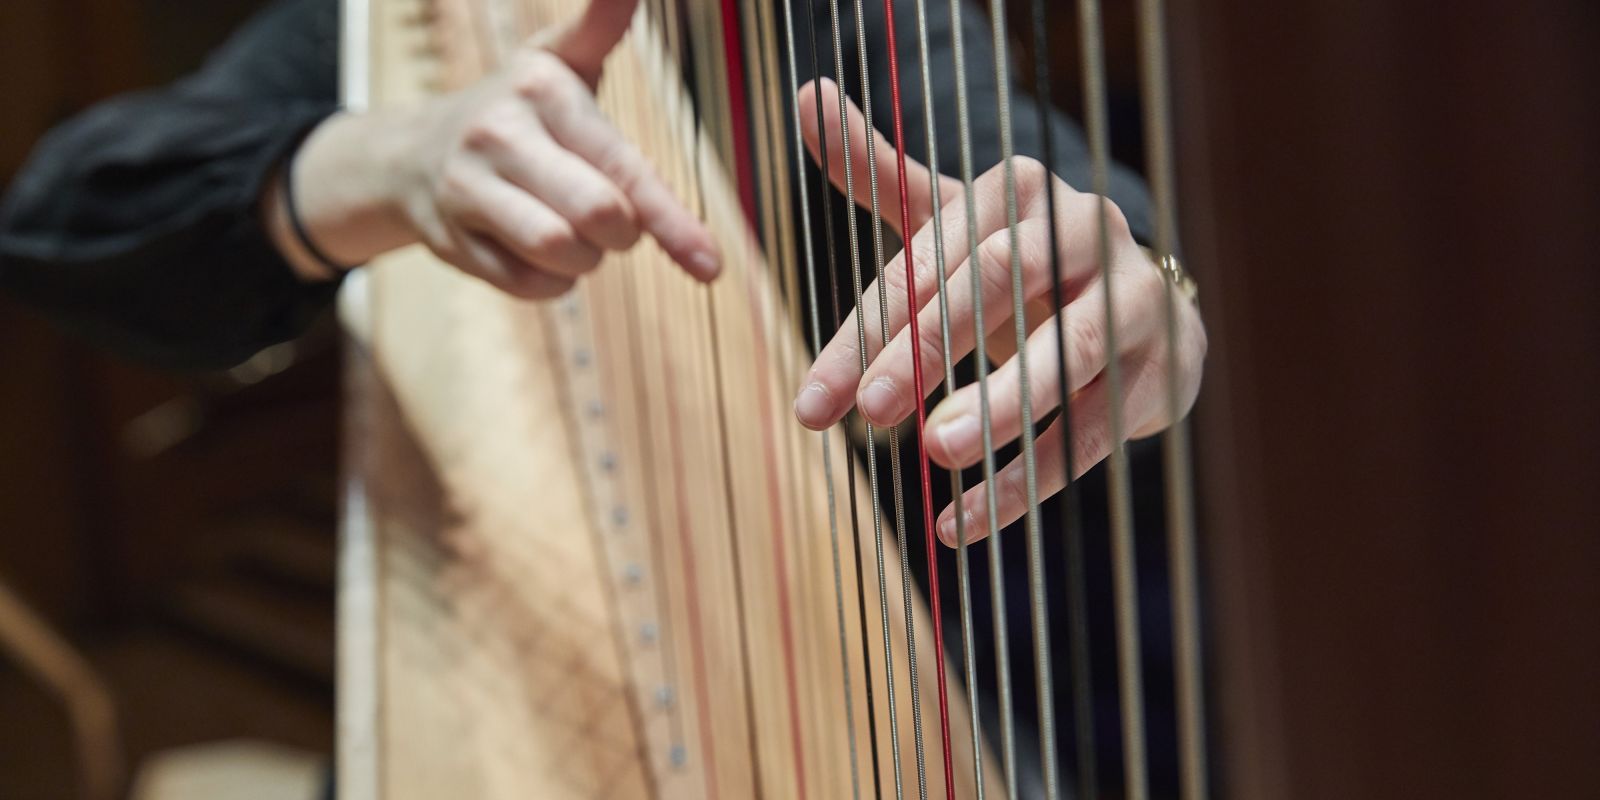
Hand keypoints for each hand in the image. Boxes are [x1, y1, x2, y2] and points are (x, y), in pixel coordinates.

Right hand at [266, 0, 718, 294]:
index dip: (671, 220)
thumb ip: (600, 27)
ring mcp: (468, 192)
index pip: (620, 167)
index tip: (710, 263)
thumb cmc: (515, 108)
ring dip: (585, 260)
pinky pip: (530, 287)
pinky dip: (551, 283)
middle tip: (613, 222)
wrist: (412, 153)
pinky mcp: (453, 244)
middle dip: (621, 233)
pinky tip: (539, 254)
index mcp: (539, 93)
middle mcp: (498, 137)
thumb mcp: (554, 60)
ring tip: (574, 235)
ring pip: (561, 255)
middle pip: (595, 216)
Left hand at [791, 79, 1205, 544]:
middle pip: (1000, 279)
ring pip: (1069, 349)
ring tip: (935, 453)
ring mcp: (1131, 294)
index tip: (813, 405)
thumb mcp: (952, 219)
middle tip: (869, 413)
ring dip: (1002, 403)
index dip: (866, 334)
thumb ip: (879, 172)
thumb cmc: (1021, 263)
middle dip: (929, 347)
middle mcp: (1081, 228)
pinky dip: (1029, 479)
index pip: (928, 259)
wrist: (1137, 305)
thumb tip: (807, 93)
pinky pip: (1095, 426)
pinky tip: (963, 523)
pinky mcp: (1164, 364)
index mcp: (1017, 190)